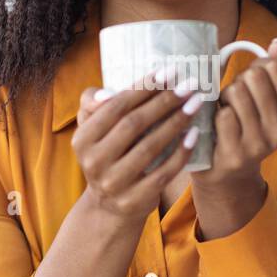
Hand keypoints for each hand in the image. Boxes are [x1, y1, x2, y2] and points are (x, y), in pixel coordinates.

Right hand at [73, 66, 203, 224]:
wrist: (109, 205)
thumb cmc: (108, 154)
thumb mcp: (93, 130)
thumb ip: (94, 104)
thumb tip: (106, 93)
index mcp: (82, 139)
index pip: (116, 106)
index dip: (144, 87)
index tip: (169, 72)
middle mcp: (94, 162)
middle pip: (134, 124)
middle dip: (165, 101)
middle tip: (189, 86)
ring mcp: (113, 183)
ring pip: (151, 146)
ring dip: (177, 122)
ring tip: (195, 104)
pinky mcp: (134, 200)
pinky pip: (163, 172)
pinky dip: (181, 152)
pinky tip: (194, 134)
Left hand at [192, 37, 276, 194]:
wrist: (227, 173)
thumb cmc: (246, 126)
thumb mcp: (268, 101)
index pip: (276, 66)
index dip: (257, 67)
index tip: (252, 81)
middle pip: (254, 76)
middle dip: (240, 82)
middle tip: (236, 100)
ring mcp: (260, 144)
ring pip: (237, 92)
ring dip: (225, 98)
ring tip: (228, 112)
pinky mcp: (236, 154)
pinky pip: (223, 114)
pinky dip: (215, 115)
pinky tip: (218, 127)